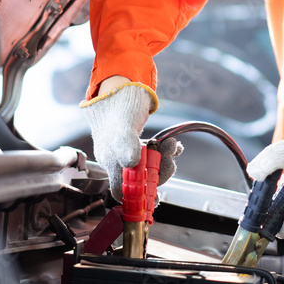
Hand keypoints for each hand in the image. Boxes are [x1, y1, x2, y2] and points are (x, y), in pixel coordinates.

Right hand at [81, 80, 181, 199]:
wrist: (122, 82)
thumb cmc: (119, 103)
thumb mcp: (122, 127)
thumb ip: (126, 146)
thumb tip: (131, 164)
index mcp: (110, 159)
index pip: (121, 191)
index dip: (137, 199)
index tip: (153, 200)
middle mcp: (118, 158)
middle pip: (140, 179)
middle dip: (159, 172)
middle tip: (170, 162)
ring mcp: (128, 150)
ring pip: (150, 165)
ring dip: (165, 159)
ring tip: (173, 147)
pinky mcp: (137, 141)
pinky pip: (154, 153)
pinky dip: (166, 151)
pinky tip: (173, 145)